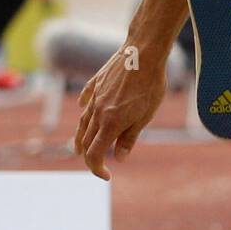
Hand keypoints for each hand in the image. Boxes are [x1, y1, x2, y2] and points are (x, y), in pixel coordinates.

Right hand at [75, 47, 167, 179]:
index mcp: (110, 123)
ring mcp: (95, 96)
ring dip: (81, 138)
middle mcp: (97, 111)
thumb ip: (129, 138)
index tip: (107, 176)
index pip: (94, 154)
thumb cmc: (150, 86)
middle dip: (89, 157)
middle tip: (99, 165)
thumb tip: (118, 158)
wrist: (143, 53)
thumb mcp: (145, 116)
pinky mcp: (96, 83)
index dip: (97, 169)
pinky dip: (84, 108)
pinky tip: (84, 109)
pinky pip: (86, 99)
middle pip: (85, 141)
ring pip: (82, 122)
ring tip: (80, 147)